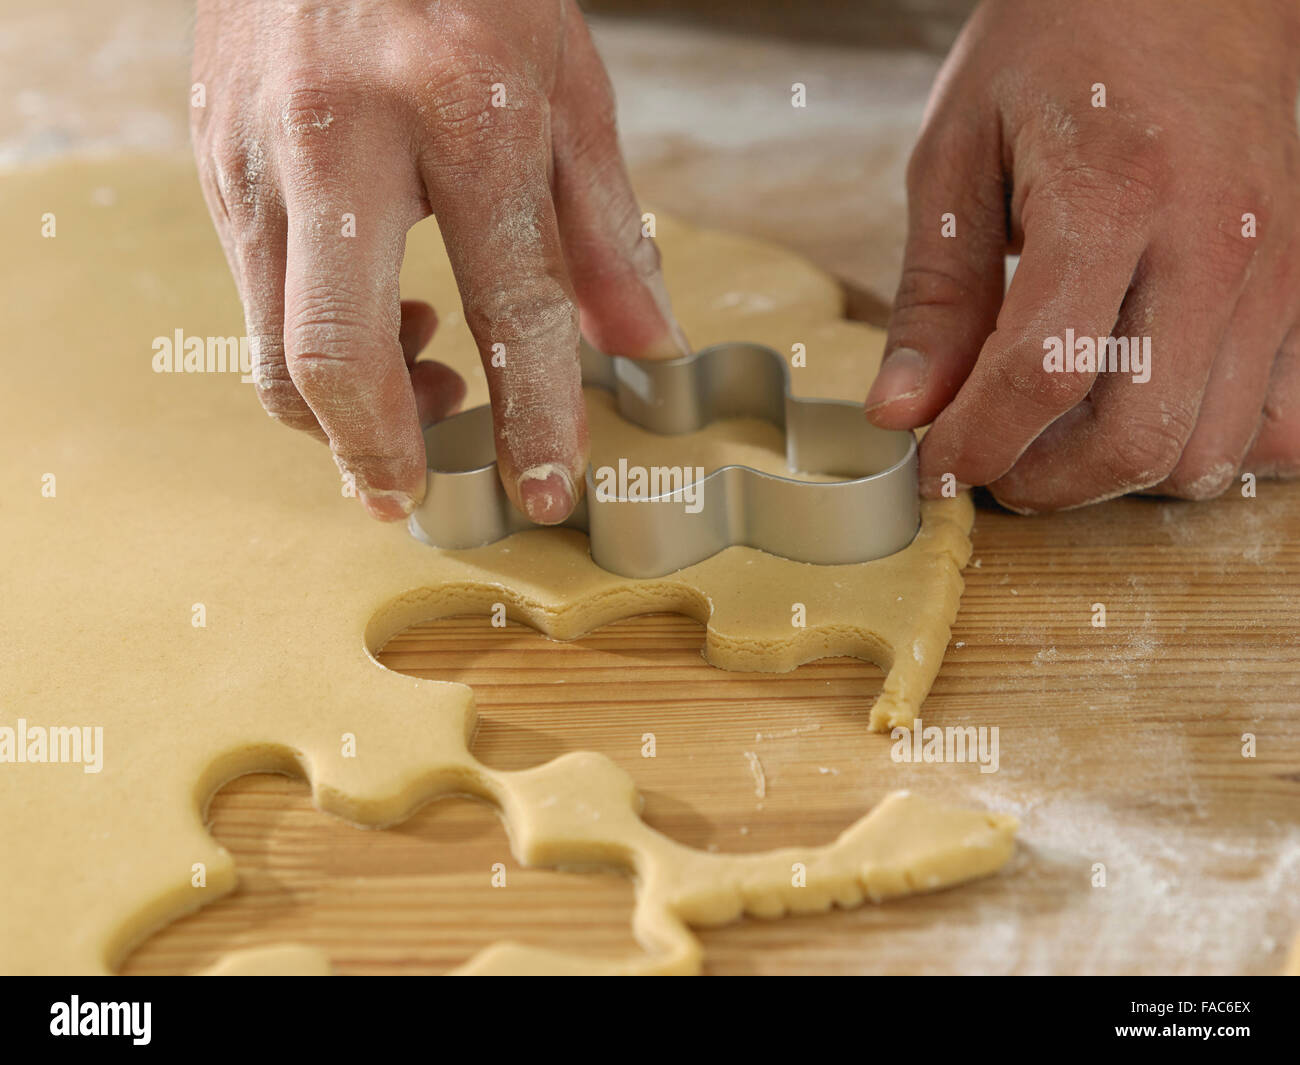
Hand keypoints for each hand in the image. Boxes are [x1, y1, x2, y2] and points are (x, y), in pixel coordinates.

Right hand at [191, 0, 686, 521]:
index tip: (543, 490)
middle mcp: (345, 139)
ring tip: (425, 385)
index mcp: (463, 113)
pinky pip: (255, 299)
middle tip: (419, 495)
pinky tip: (377, 316)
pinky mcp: (211, 161)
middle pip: (335, 355)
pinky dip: (314, 348)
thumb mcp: (569, 84)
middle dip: (381, 453)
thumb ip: (606, 228)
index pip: (506, 305)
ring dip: (345, 411)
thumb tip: (645, 345)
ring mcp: (258, 154)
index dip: (531, 415)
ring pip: (276, 347)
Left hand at [865, 0, 1299, 509]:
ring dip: (1120, 474)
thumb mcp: (961, 151)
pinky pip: (1282, 417)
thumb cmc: (1062, 40)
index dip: (975, 444)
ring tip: (1057, 438)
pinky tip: (1146, 410)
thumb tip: (902, 412)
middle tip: (990, 460)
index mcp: (1116, 195)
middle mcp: (1218, 241)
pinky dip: (1208, 444)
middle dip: (1045, 481)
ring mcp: (1279, 267)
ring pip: (1213, 448)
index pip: (1043, 375)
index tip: (934, 464)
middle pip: (1139, 436)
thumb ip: (935, 294)